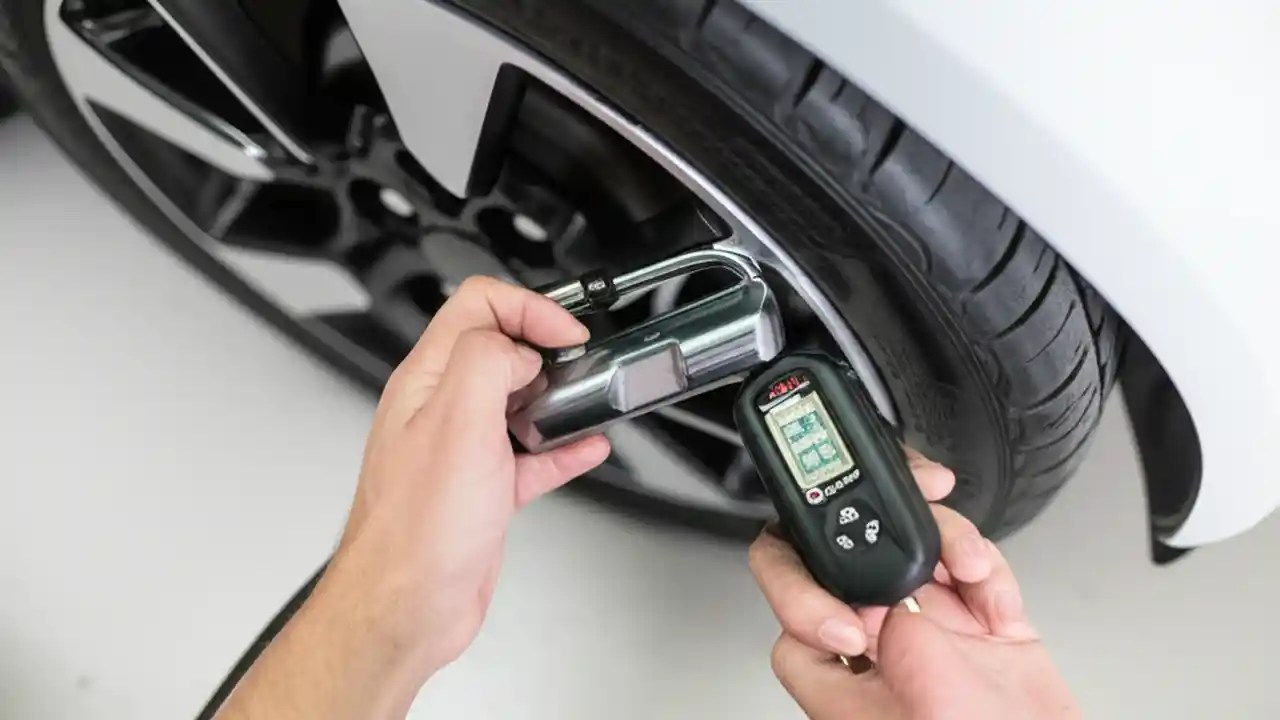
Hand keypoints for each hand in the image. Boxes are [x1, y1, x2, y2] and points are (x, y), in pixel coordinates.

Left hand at [215, 277, 609, 719]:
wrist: (405, 608)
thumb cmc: (414, 530)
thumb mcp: (456, 422)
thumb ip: (488, 363)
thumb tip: (522, 350)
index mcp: (427, 380)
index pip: (477, 307)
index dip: (529, 309)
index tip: (565, 334)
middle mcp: (442, 409)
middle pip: (501, 350)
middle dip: (547, 350)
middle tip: (580, 365)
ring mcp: (464, 449)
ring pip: (519, 402)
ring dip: (559, 399)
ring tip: (589, 402)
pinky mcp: (484, 489)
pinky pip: (530, 455)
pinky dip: (562, 447)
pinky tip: (585, 448)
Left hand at [749, 451, 1079, 718]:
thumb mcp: (927, 703)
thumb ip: (900, 644)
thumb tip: (889, 598)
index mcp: (846, 686)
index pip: (792, 623)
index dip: (802, 599)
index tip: (851, 621)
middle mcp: (884, 656)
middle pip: (853, 563)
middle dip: (883, 534)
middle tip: (912, 536)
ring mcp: (936, 637)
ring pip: (917, 552)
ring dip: (947, 544)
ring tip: (969, 566)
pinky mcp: (986, 630)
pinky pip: (976, 572)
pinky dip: (991, 574)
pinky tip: (998, 603)